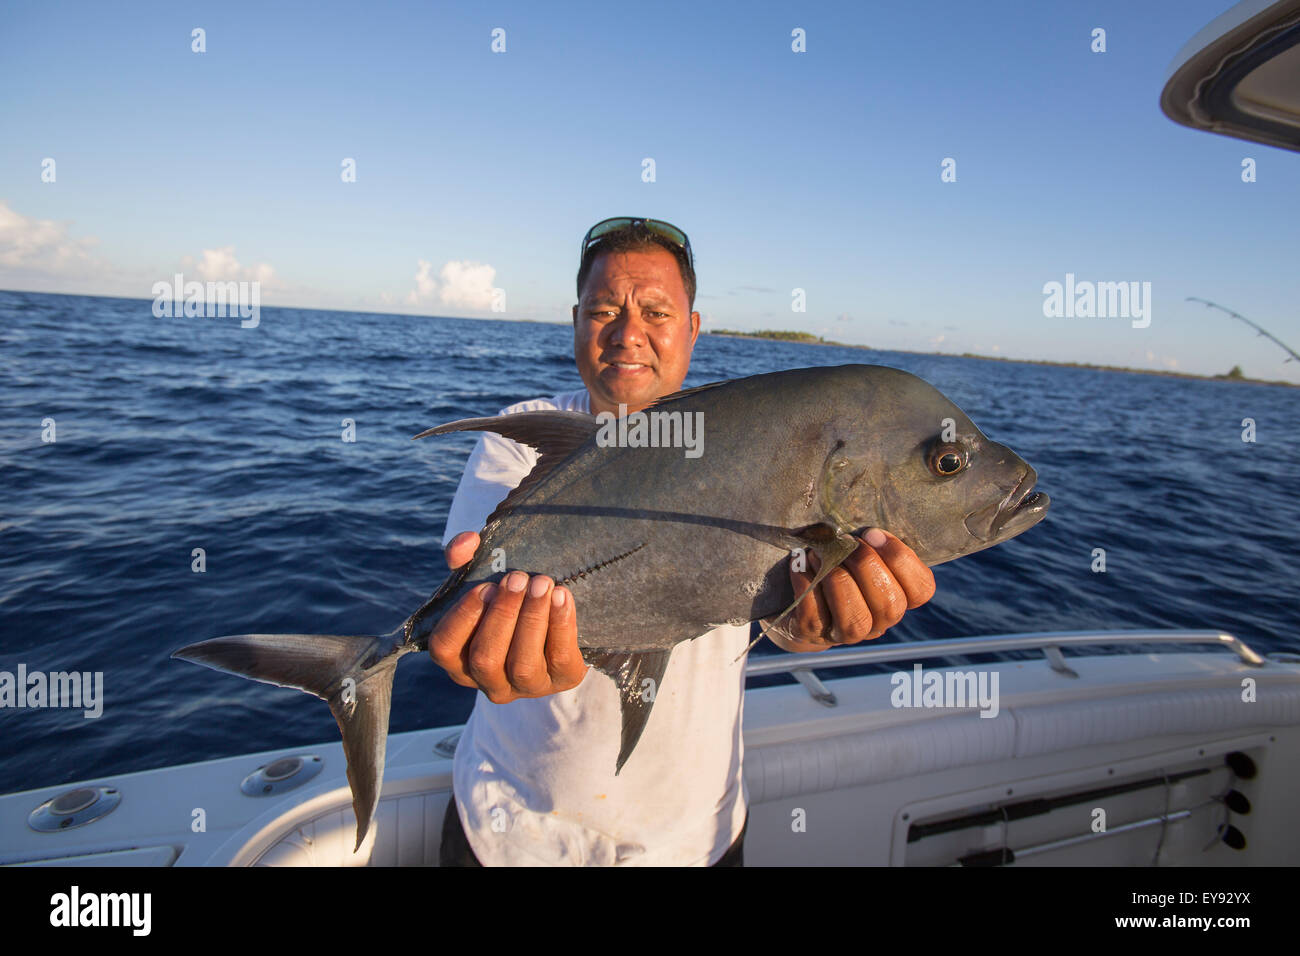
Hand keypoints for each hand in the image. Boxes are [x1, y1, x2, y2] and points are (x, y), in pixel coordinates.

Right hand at [428, 531, 585, 702]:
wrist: (561, 618)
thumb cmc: (511, 600)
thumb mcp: (484, 580)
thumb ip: (466, 557)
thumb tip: (466, 543)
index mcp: (460, 660)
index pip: (444, 648)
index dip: (462, 618)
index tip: (484, 587)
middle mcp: (489, 681)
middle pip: (485, 658)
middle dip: (502, 615)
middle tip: (518, 578)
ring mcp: (526, 686)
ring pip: (522, 664)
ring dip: (531, 619)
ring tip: (541, 583)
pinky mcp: (563, 680)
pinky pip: (559, 657)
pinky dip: (561, 624)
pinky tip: (562, 595)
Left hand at [765, 528, 934, 652]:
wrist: (794, 595)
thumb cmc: (834, 560)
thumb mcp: (858, 546)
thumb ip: (873, 536)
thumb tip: (883, 502)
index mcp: (897, 595)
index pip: (922, 589)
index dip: (901, 560)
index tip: (873, 533)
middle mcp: (878, 620)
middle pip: (890, 604)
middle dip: (867, 567)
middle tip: (846, 542)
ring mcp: (846, 633)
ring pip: (855, 619)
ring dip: (837, 581)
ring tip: (820, 553)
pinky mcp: (813, 635)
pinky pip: (814, 616)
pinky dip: (806, 586)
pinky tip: (800, 563)